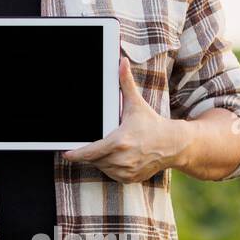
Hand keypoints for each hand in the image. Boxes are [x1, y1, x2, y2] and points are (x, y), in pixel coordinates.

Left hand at [61, 56, 186, 182]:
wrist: (174, 144)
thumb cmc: (152, 123)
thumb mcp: (136, 104)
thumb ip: (125, 83)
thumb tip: (121, 62)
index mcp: (119, 142)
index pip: (90, 152)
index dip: (76, 154)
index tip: (66, 154)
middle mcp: (122, 159)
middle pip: (94, 160)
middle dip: (90, 153)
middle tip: (90, 146)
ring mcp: (127, 171)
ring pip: (103, 168)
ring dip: (101, 160)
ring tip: (110, 148)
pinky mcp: (132, 178)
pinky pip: (113, 175)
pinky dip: (111, 168)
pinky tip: (118, 157)